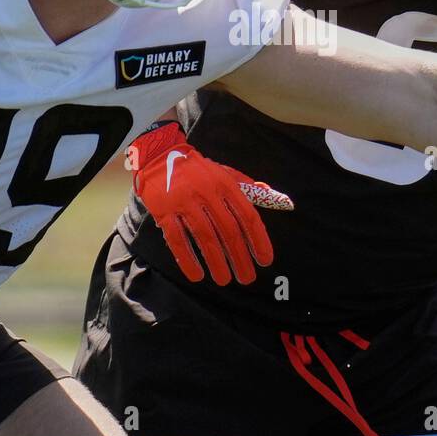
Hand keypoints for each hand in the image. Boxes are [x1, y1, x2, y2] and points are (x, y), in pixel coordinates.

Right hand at [129, 121, 293, 285]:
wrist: (159, 155)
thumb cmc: (197, 170)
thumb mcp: (224, 172)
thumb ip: (249, 186)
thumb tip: (277, 197)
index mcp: (225, 184)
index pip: (248, 215)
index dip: (258, 240)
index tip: (265, 261)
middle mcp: (207, 192)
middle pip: (228, 230)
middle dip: (239, 257)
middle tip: (247, 278)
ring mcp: (184, 201)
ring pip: (204, 237)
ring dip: (216, 262)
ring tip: (224, 280)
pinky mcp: (163, 210)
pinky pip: (177, 239)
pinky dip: (187, 260)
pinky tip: (197, 275)